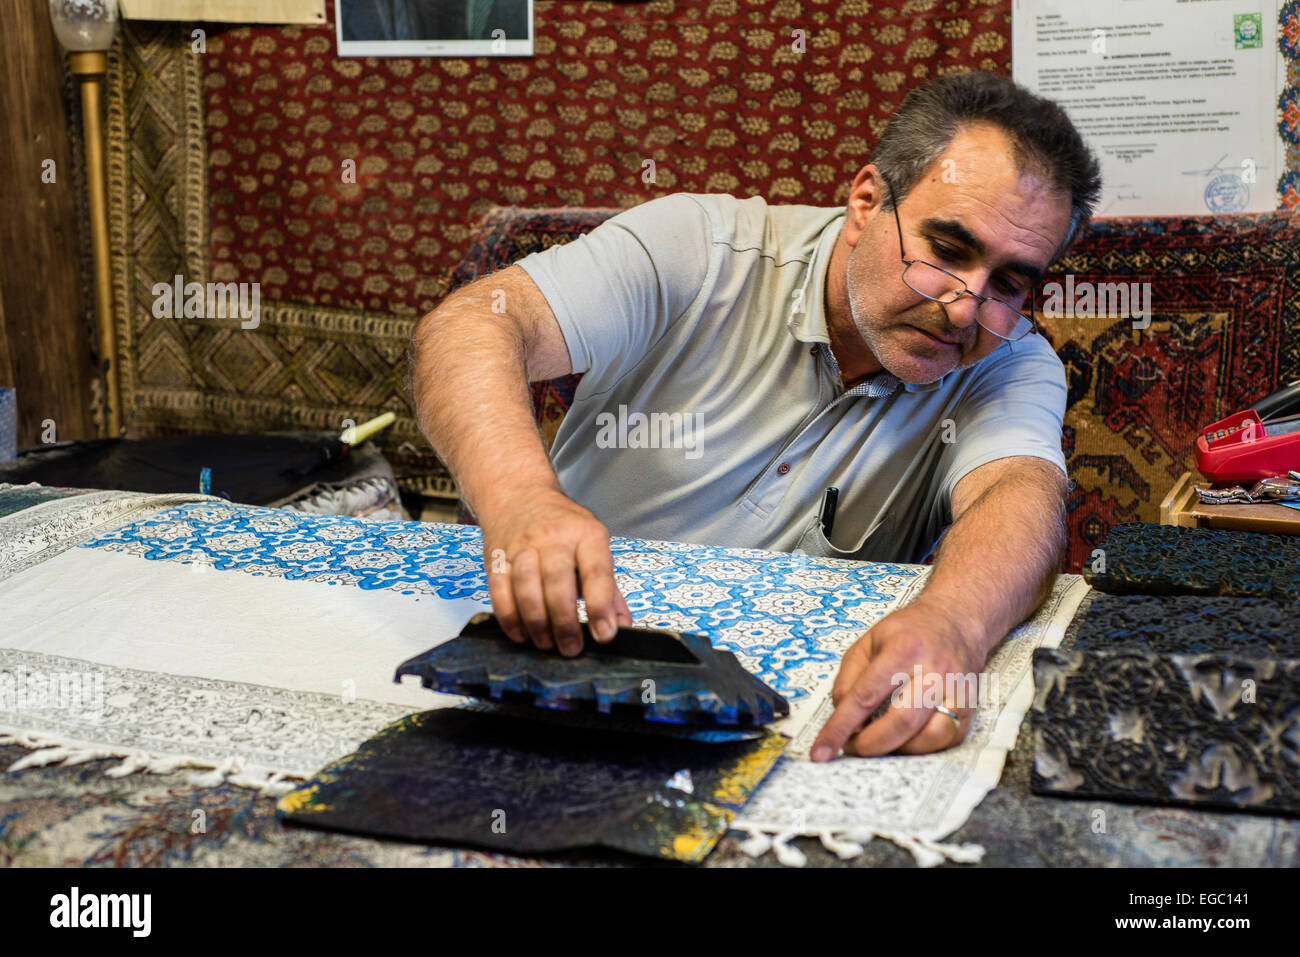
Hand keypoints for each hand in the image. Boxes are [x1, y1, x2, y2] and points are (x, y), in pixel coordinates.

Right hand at [479, 488, 632, 656]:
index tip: (605, 635)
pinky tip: (521, 634)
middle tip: (571, 648)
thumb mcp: (594, 546)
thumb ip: (609, 589)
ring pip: (526, 587)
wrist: (520, 495)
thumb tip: (621, 627)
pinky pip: (499, 590)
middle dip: (564, 621)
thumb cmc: (563, 526)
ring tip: (546, 644)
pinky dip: (509, 617)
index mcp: (586, 534)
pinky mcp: (497, 556)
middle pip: (557, 581)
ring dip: (537, 623)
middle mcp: (554, 537)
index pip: (596, 571)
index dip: (601, 606)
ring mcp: (522, 545)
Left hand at [810, 599, 989, 759]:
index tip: (821, 751)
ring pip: (927, 738)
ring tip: (877, 741)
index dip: (840, 727)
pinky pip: (944, 742)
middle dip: (869, 745)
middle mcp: (934, 671)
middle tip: (851, 747)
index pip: (865, 697)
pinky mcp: (969, 709)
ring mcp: (956, 691)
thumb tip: (841, 716)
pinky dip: (918, 749)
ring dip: (896, 750)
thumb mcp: (868, 642)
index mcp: (904, 649)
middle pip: (900, 722)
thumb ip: (848, 679)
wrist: (957, 620)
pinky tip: (903, 739)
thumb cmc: (909, 632)